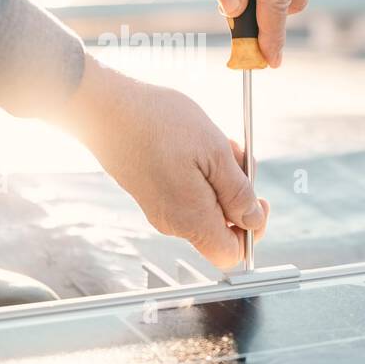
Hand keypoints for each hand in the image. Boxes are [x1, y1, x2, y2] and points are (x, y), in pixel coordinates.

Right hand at [55, 55, 268, 268]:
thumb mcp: (214, 152)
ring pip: (206, 205)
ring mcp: (159, 209)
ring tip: (213, 141)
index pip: (231, 254)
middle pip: (221, 228)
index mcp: (191, 219)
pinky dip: (200, 172)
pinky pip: (187, 193)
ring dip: (219, 176)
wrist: (106, 109)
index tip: (258, 199)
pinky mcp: (151, 193)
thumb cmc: (159, 124)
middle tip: (235, 156)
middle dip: (236, 193)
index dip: (251, 232)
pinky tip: (195, 143)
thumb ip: (238, 193)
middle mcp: (173, 223)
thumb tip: (254, 220)